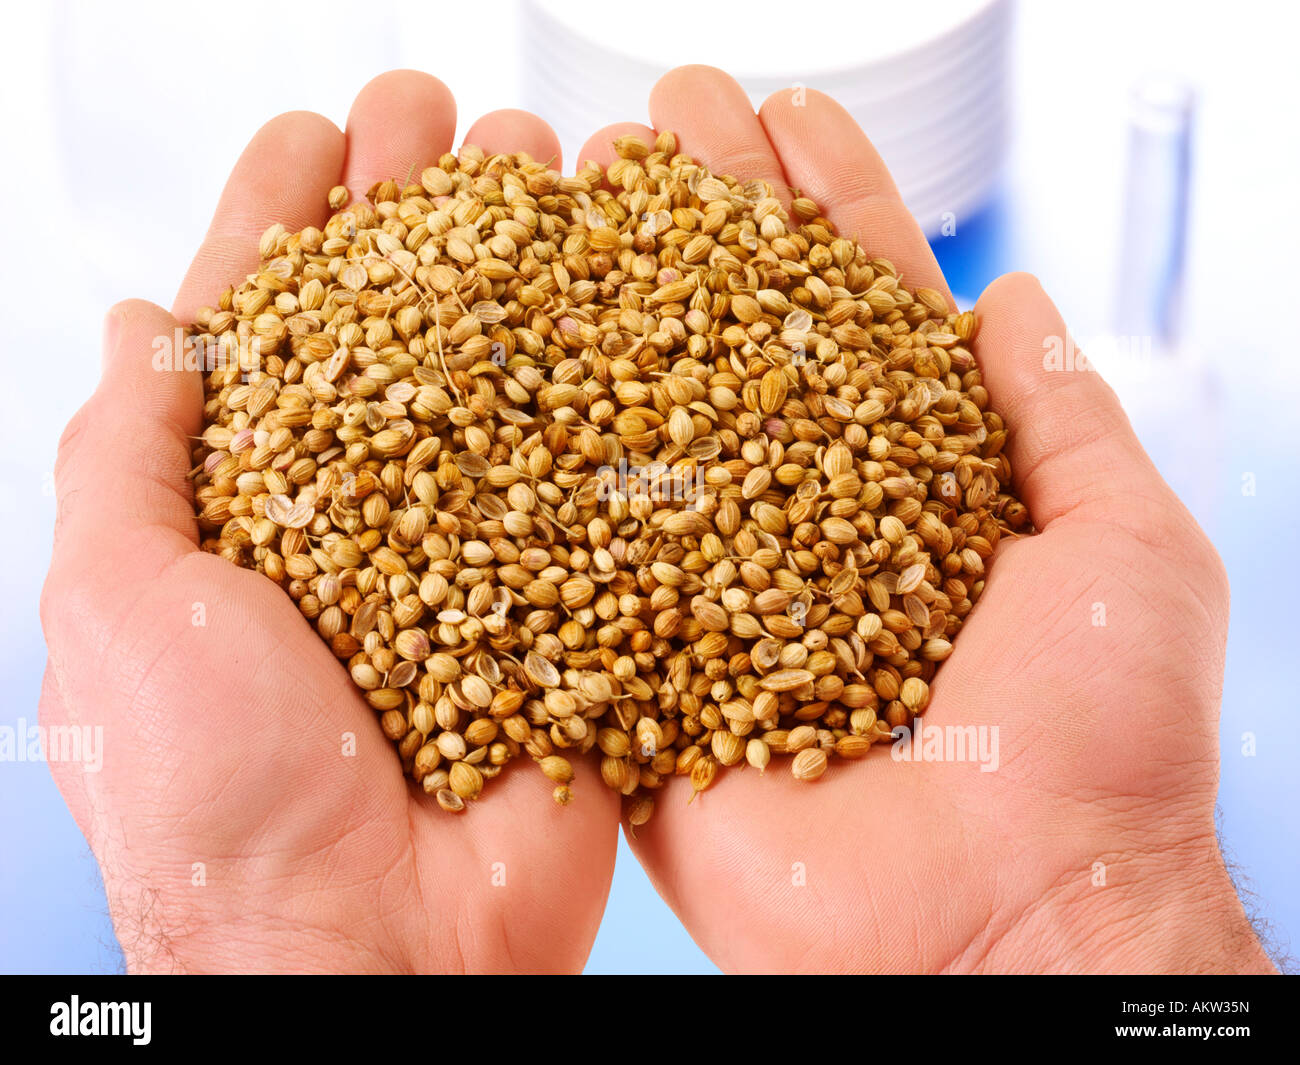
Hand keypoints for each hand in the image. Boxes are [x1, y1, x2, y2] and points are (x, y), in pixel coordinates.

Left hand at [39, 72, 617, 973]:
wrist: (373, 951)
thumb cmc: (220, 801)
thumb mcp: (114, 603)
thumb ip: (124, 458)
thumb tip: (137, 331)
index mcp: (254, 509)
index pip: (271, 325)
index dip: (290, 217)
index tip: (322, 132)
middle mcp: (372, 517)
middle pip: (405, 327)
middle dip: (424, 212)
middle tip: (455, 122)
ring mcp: (481, 552)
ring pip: (510, 377)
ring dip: (527, 269)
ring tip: (551, 170)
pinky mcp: (571, 601)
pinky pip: (603, 477)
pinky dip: (621, 386)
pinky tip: (640, 302)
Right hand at [587, 66, 1274, 973]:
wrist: (1008, 921)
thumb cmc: (1097, 744)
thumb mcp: (1124, 547)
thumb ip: (1065, 418)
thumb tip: (1011, 298)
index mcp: (910, 488)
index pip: (854, 315)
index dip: (819, 210)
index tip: (776, 116)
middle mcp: (798, 527)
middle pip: (733, 350)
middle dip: (695, 229)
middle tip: (648, 124)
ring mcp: (712, 598)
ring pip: (644, 433)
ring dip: (605, 312)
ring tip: (563, 196)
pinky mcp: (645, 683)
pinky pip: (578, 572)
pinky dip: (537, 478)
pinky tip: (494, 368)